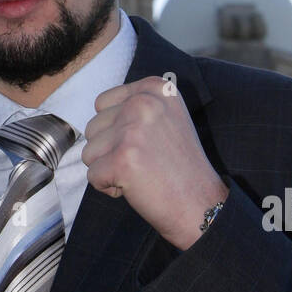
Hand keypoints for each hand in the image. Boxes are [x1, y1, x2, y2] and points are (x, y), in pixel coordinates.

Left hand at [81, 75, 227, 249]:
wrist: (201, 203)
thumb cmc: (181, 166)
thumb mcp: (167, 118)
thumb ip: (136, 106)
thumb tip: (99, 110)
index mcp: (155, 88)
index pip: (102, 104)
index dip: (115, 130)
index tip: (144, 143)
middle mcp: (143, 103)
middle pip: (93, 127)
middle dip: (110, 151)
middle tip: (145, 162)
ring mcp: (132, 130)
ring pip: (89, 152)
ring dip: (108, 168)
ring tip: (141, 173)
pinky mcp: (122, 159)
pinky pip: (93, 176)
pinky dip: (108, 187)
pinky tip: (136, 187)